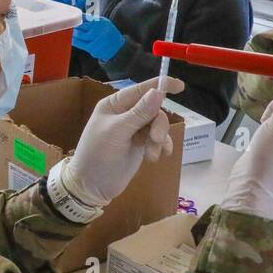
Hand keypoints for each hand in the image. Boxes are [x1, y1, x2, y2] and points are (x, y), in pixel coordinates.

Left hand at [56, 76, 185, 205]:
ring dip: (159, 139)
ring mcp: (134, 129)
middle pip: (154, 109)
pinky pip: (158, 139)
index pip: (141, 89)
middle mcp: (125, 114)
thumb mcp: (117, 132)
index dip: (160, 85)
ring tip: (151, 155)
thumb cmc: (97, 155)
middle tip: (155, 139)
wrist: (92, 186)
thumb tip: (158, 91)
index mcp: (115, 104)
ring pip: (158, 124)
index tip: (180, 86)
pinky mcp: (141, 145)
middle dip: (158, 124)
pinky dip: (161, 146)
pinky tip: (159, 156)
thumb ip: (139, 113)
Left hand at [72, 14, 125, 61]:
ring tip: (68, 31)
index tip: (70, 17)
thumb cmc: (107, 33)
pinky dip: (74, 41)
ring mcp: (95, 39)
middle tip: (66, 24)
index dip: (75, 17)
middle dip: (72, 25)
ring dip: (71, 33)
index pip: (84, 17)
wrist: (117, 47)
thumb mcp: (103, 23)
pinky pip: (79, 43)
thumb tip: (77, 16)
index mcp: (100, 21)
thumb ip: (91, 20)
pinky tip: (71, 39)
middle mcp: (97, 29)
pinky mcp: (92, 48)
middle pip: (79, 25)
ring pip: (78, 35)